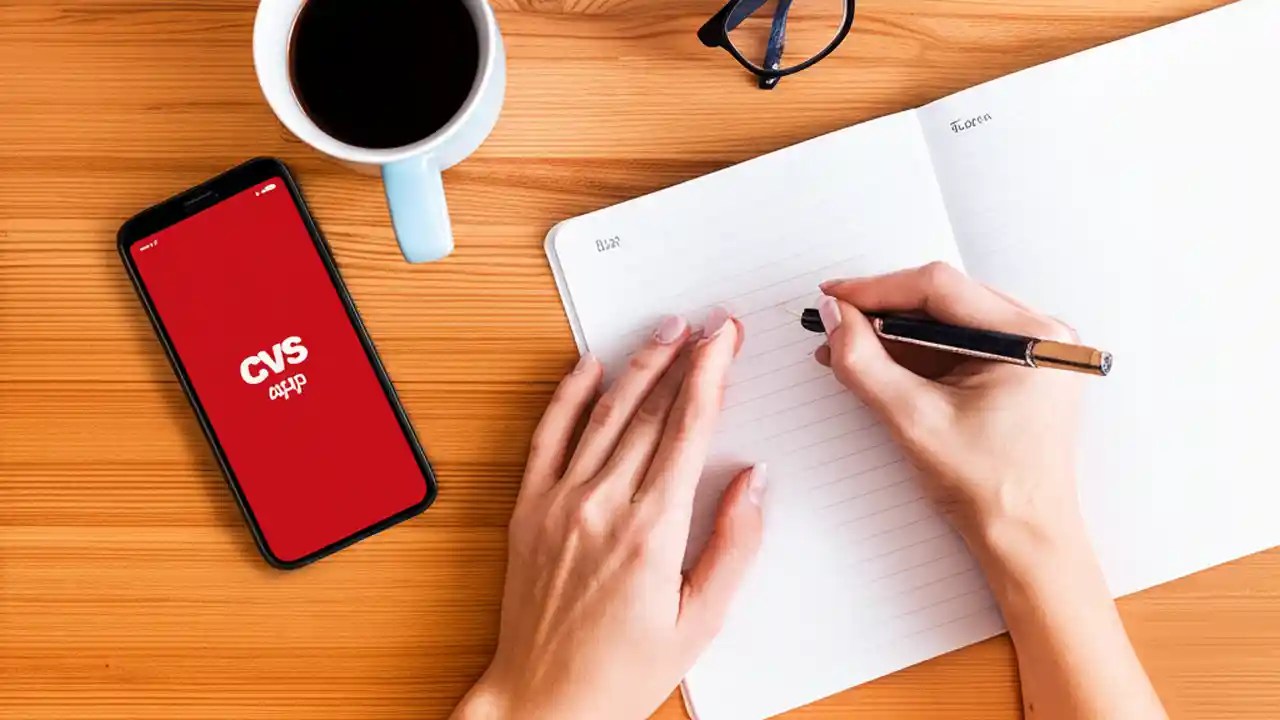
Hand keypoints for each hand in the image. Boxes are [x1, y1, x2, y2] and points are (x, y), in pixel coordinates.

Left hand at [453, 310, 764, 719]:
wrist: (544, 700)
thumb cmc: (624, 671)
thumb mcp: (700, 621)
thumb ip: (733, 545)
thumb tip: (754, 480)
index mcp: (652, 531)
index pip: (689, 428)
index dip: (712, 374)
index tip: (726, 340)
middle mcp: (603, 505)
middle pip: (651, 410)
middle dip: (685, 359)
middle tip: (709, 325)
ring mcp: (560, 502)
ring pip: (603, 413)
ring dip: (638, 365)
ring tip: (665, 330)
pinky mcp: (529, 509)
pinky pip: (547, 437)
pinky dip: (568, 396)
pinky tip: (589, 367)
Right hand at [815, 262, 1084, 543]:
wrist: (1025, 537)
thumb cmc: (990, 490)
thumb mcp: (913, 420)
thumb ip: (864, 362)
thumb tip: (835, 316)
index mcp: (1031, 338)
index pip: (939, 288)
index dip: (876, 289)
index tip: (834, 298)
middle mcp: (1043, 334)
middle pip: (944, 297)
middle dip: (883, 311)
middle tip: (836, 323)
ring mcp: (1036, 351)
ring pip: (949, 318)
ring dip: (898, 332)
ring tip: (851, 348)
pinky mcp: (1022, 369)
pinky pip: (962, 342)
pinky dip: (920, 352)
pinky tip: (884, 364)